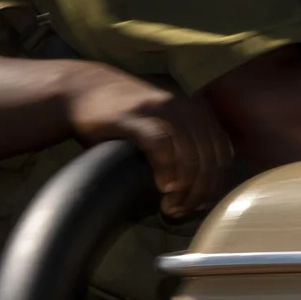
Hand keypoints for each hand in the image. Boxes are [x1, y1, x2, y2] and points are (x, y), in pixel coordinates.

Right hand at [62, 63, 234, 217]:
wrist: (79, 89)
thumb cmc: (120, 114)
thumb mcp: (159, 123)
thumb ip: (182, 144)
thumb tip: (200, 186)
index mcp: (193, 109)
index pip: (221, 151)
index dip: (215, 182)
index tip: (199, 204)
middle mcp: (181, 106)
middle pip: (207, 156)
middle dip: (200, 191)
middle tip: (183, 211)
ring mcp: (158, 109)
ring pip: (189, 153)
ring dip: (185, 187)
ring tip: (172, 206)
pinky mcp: (134, 116)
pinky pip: (161, 144)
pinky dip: (167, 168)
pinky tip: (163, 186)